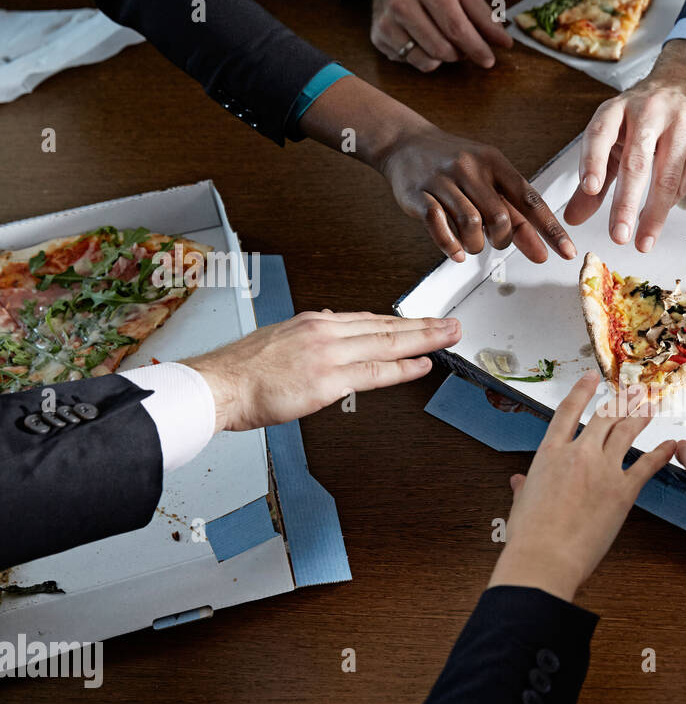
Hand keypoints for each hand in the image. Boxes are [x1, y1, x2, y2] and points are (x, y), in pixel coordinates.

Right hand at [183, 311, 458, 432]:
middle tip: (450, 323)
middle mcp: (324, 332)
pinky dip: (402, 368)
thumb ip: (306, 337)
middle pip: (385, 326)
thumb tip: (325, 327)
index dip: (399, 322)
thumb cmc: (239, 372)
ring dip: (424, 340)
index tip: (420, 322)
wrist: (217, 384)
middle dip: (423, 325)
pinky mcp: (327, 380)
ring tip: (449, 337)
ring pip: (387, 343)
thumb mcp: (276, 340)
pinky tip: (422, 365)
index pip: (367, 319)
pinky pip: (374, 372)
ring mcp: (328, 355)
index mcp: (312, 323)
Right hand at [298, 76, 574, 262]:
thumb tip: (541, 249)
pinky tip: (457, 253)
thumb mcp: (488, 177)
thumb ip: (512, 211)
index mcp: (495, 163)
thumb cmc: (455, 166)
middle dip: (504, 240)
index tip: (567, 251)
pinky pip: (438, 226)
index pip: (529, 198)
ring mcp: (444, 180)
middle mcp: (471, 168)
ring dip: (477, 245)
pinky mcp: (419, 194)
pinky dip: (451, 246)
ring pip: (471, 224)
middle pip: (501, 216)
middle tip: (498, 243)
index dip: (550, 228)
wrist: (405, 143)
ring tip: (474, 245)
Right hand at [365, 0, 511, 70]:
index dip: (476, 48)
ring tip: (442, 41)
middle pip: (443, 49)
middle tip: (462, 46)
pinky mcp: (379, 37)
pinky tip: (422, 41)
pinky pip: (412, 63)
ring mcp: (388, 22)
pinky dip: (423, 58)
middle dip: (459, 54)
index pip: (457, 29)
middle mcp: (404, 4)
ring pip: (427, 61)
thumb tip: (505, 43)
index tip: (489, 60)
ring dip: (442, 58)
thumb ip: (485, 18)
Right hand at [488, 371, 675, 600]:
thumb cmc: (530, 535)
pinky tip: (670, 445)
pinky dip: (661, 453)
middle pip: (604, 418)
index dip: (582, 391)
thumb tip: (519, 482)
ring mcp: (602, 470)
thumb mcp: (522, 504)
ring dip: (641, 416)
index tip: (592, 378)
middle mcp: (578, 454)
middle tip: (634, 391)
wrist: (546, 556)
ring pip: (626, 432)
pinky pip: (647, 466)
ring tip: (651, 405)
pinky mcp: (623, 491)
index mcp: (550, 454)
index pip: (568, 412)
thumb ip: (524, 487)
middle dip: (621, 401)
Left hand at [564, 40, 685, 251]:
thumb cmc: (643, 116)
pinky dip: (671, 201)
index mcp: (617, 108)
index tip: (588, 187)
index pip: (601, 133)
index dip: (593, 159)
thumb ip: (594, 179)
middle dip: (626, 202)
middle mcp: (647, 112)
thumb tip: (571, 220)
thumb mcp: (613, 139)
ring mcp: (678, 123)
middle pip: (636, 161)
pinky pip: (685, 176)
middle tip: (617, 236)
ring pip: (666, 174)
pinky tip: (659, 217)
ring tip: (642, 242)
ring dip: (654, 213)